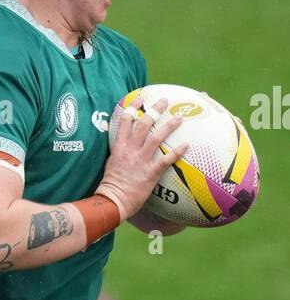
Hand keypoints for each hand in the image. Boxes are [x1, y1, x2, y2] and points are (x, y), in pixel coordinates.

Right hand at [98, 99, 187, 221]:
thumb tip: (127, 147)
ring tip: (179, 117)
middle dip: (154, 110)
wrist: (113, 201)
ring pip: (156, 138)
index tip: (140, 98)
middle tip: (164, 101)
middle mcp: (130, 150)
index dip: (133, 108)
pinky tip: (187, 145)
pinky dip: (177, 152)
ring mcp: (140, 161)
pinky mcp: (150, 173)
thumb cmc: (111, 185)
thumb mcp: (112, 163)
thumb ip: (121, 153)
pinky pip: (166, 160)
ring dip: (169, 126)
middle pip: (143, 124)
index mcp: (120, 147)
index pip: (125, 122)